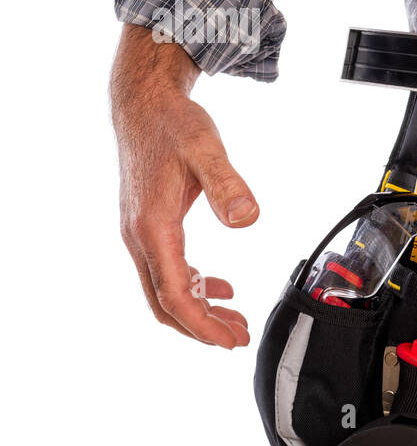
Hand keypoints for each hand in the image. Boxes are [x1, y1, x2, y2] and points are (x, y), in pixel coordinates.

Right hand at [111, 23, 256, 347]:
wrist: (145, 105)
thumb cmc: (174, 125)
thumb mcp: (206, 149)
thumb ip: (227, 185)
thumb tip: (247, 219)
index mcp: (153, 227)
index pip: (175, 294)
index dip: (201, 323)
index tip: (229, 340)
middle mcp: (140, 236)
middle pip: (165, 302)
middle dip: (201, 327)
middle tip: (238, 340)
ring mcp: (141, 233)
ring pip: (165, 289)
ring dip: (199, 310)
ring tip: (235, 322)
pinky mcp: (149, 225)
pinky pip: (167, 270)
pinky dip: (194, 286)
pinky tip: (221, 288)